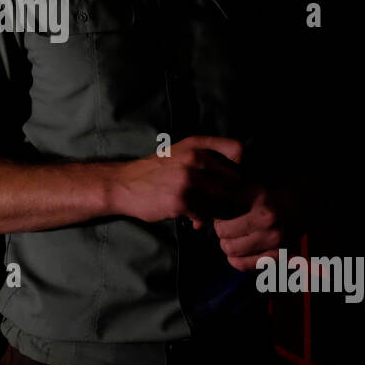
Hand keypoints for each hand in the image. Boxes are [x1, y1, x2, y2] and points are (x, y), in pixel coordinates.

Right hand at [108, 135, 256, 223]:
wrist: (123, 185)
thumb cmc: (157, 171)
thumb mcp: (180, 152)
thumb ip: (207, 158)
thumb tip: (238, 178)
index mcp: (197, 144)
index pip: (238, 149)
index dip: (241, 166)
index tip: (233, 179)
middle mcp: (195, 158)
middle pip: (235, 180)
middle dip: (233, 195)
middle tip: (223, 204)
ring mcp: (188, 180)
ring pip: (223, 200)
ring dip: (219, 210)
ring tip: (208, 212)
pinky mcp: (181, 201)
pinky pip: (206, 215)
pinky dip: (203, 220)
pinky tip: (194, 219)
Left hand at [205, 184, 285, 270]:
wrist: (303, 202)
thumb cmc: (271, 191)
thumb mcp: (250, 185)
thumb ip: (226, 197)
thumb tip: (197, 224)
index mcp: (259, 197)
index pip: (222, 211)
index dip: (217, 212)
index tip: (221, 212)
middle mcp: (268, 218)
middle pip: (223, 231)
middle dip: (220, 229)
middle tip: (225, 226)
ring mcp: (275, 239)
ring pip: (231, 249)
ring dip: (227, 245)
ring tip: (231, 238)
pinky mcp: (278, 255)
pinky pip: (245, 265)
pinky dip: (235, 261)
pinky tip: (235, 254)